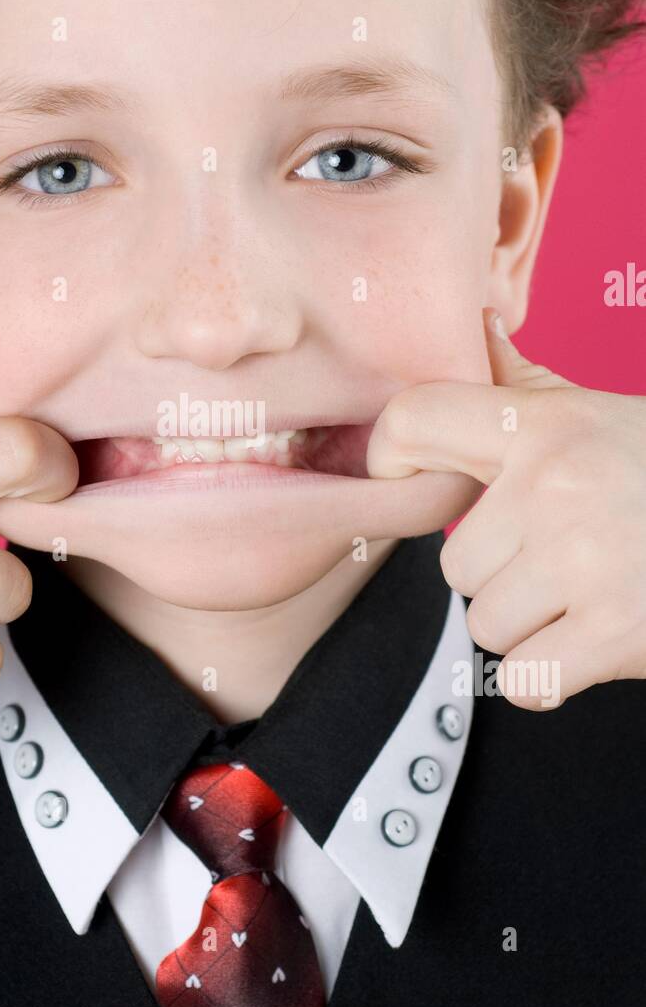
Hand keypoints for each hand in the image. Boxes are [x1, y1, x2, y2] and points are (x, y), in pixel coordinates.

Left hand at [366, 307, 645, 706]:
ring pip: (485, 624)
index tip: (403, 474)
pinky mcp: (615, 633)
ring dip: (528, 627)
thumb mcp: (601, 413)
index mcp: (546, 425)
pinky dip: (551, 677)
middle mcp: (556, 487)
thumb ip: (528, 383)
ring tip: (585, 594)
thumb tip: (477, 327)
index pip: (413, 420)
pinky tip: (589, 642)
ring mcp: (584, 561)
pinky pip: (523, 679)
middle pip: (454, 563)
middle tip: (559, 558)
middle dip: (498, 574)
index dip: (391, 455)